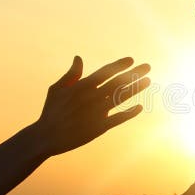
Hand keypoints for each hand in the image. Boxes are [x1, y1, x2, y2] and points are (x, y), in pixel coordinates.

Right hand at [33, 56, 150, 155]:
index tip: (131, 60)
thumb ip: (71, 74)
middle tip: (148, 66)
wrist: (46, 137)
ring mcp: (97, 112)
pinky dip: (130, 113)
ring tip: (148, 81)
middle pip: (118, 82)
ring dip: (136, 89)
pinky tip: (140, 107)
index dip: (120, 65)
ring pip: (121, 98)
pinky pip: (119, 118)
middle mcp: (92, 97)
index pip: (106, 72)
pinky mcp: (99, 127)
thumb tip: (78, 58)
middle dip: (134, 73)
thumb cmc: (51, 111)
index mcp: (82, 86)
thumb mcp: (57, 89)